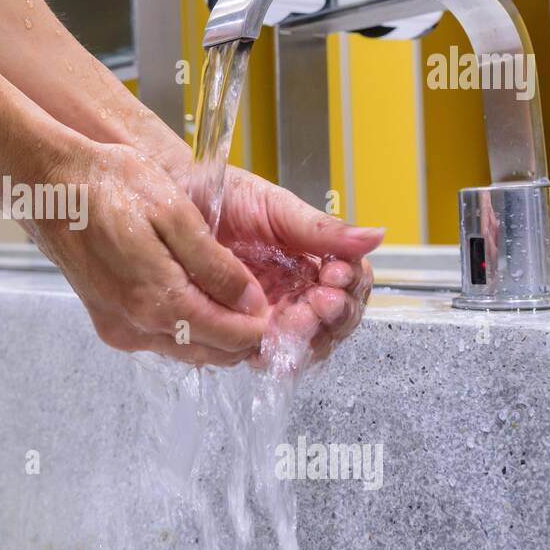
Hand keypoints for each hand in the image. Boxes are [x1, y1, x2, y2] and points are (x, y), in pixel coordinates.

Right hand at [23, 141, 270, 366]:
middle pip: (209, 352)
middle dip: (240, 335)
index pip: (230, 338)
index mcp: (158, 301)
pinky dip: (184, 326)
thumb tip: (251, 303)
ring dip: (214, 332)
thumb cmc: (110, 186)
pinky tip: (194, 296)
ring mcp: (118, 327)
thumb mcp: (174, 213)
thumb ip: (214, 265)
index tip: (275, 302)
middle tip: (261, 303)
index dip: (260, 325)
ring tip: (232, 297)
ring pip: (184, 348)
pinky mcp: (106, 320)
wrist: (49, 184)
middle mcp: (136, 326)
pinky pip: (158, 337)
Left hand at [211, 167, 382, 364]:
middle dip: (335, 315)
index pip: (351, 286)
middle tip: (323, 300)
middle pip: (334, 322)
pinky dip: (275, 352)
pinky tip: (271, 340)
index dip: (353, 286)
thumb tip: (376, 236)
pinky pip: (264, 353)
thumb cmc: (221, 197)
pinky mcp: (237, 330)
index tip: (339, 275)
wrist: (173, 196)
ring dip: (310, 335)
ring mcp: (267, 314)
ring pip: (305, 343)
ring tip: (300, 316)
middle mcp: (294, 293)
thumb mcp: (276, 208)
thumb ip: (323, 230)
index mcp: (311, 263)